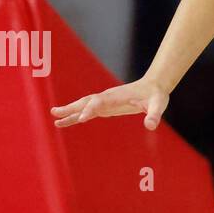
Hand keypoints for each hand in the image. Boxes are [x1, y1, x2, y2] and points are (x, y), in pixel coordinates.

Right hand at [50, 78, 170, 130]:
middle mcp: (108, 97)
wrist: (153, 86)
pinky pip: (87, 111)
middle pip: (86, 102)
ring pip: (84, 106)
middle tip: (55, 113)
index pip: (100, 102)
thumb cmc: (156, 95)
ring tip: (54, 120)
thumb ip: (154, 114)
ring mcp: (105, 102)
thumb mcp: (158, 104)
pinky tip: (65, 123)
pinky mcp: (105, 107)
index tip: (81, 119)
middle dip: (72, 108)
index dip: (91, 109)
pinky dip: (76, 117)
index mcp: (117, 96)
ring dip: (70, 112)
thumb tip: (151, 126)